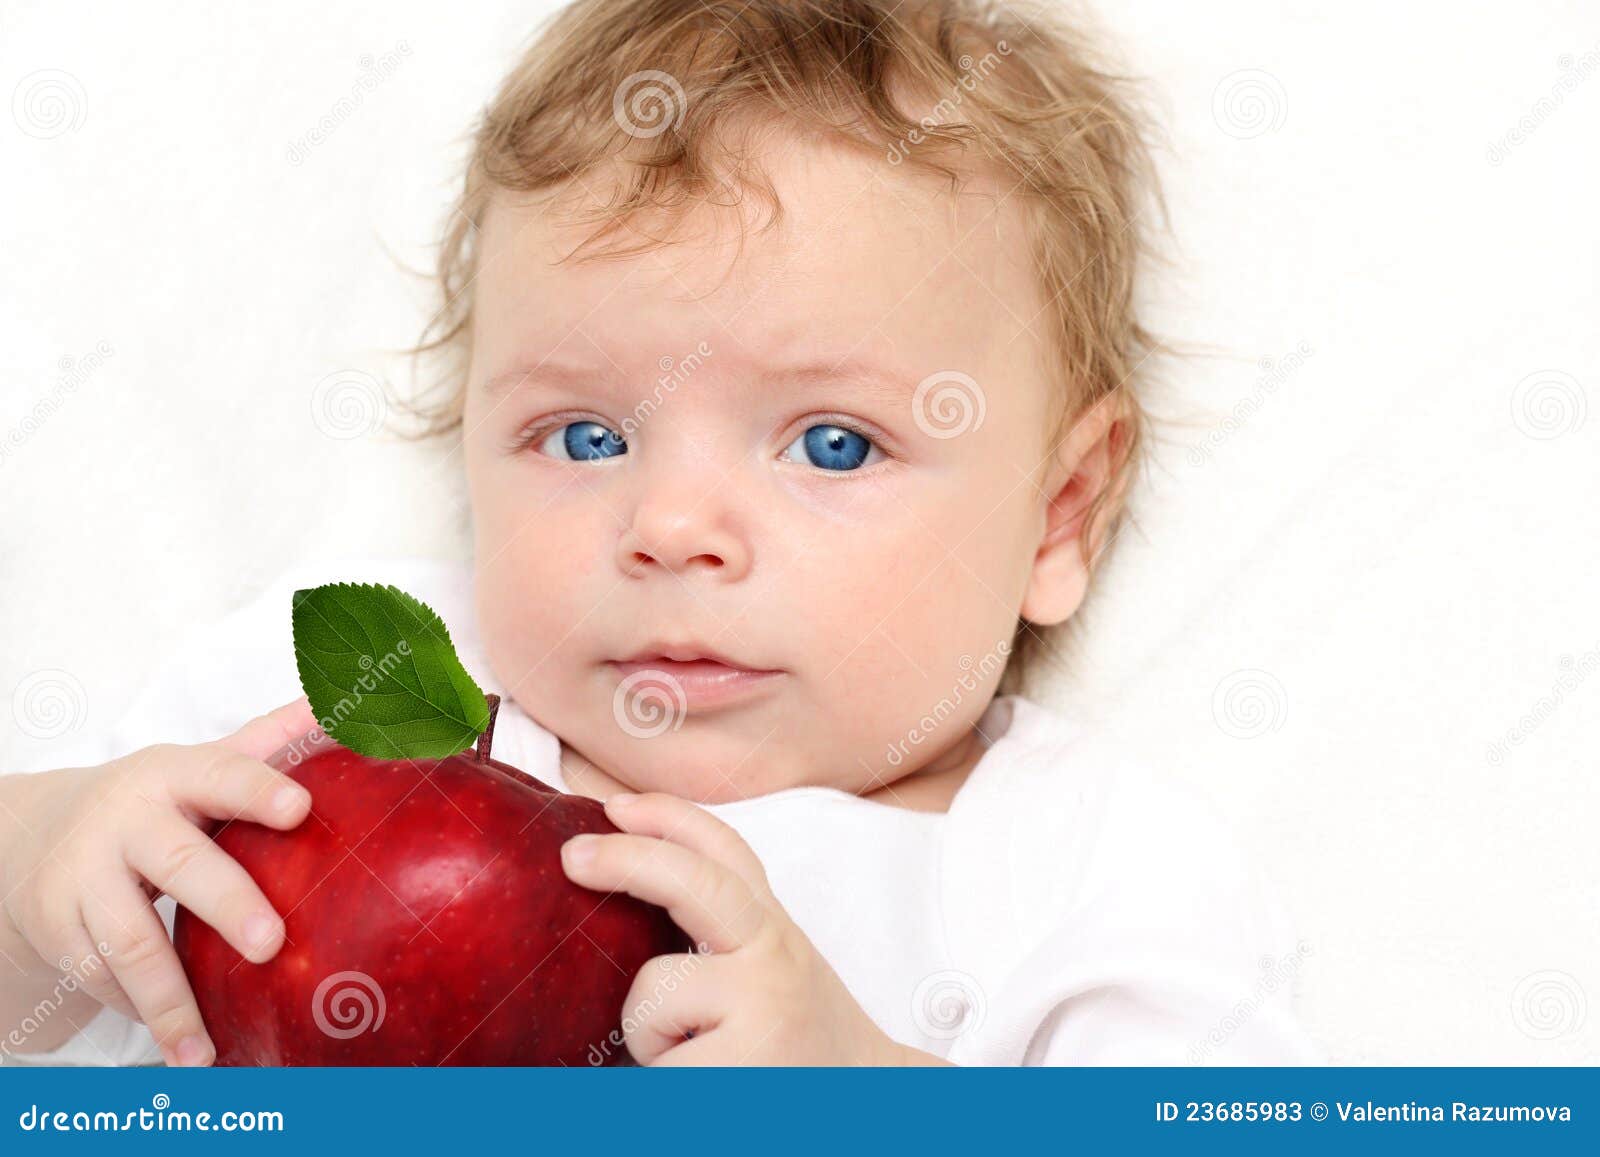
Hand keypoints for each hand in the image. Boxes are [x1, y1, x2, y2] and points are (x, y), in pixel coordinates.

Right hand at [0, 697, 317, 1064]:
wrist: (37, 830)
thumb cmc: (157, 801)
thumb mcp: (205, 764)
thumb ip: (272, 743)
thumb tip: (345, 710)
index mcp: (176, 775)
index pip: (223, 774)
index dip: (261, 790)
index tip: (302, 809)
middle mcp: (127, 821)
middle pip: (180, 865)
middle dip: (226, 904)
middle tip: (271, 943)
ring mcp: (84, 876)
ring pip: (129, 942)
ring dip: (170, 1000)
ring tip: (207, 1050)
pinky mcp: (56, 926)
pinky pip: (99, 976)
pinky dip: (136, 1011)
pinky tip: (175, 1041)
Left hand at [559, 791, 922, 1064]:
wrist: (874, 1106)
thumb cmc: (803, 1049)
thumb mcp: (774, 972)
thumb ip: (724, 933)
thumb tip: (627, 902)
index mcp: (773, 931)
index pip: (724, 853)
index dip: (667, 817)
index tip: (615, 805)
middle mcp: (772, 956)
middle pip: (693, 882)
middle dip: (627, 860)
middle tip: (574, 858)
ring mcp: (762, 1008)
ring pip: (649, 998)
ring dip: (648, 1038)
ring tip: (696, 1066)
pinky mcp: (741, 1067)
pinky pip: (654, 1069)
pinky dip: (658, 1083)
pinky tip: (705, 1092)